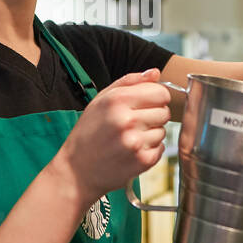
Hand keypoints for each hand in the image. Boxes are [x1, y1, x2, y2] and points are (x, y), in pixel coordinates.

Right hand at [54, 68, 169, 205]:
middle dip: (154, 116)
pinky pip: (160, 148)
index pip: (161, 92)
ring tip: (130, 138)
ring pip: (163, 131)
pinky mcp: (141, 161)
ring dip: (151, 134)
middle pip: (164, 112)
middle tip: (135, 123)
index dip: (156, 97)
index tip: (146, 104)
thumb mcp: (101, 100)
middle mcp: (127, 120)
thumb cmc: (88, 132)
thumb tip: (155, 72)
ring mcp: (135, 142)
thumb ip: (129, 82)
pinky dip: (150, 149)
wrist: (77, 170)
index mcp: (117, 100)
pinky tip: (132, 150)